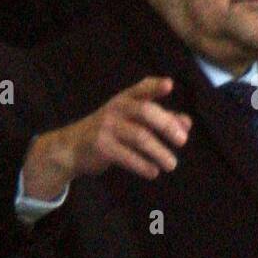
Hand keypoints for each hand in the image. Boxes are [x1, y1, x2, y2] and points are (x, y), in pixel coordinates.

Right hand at [22, 77, 190, 199]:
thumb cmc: (108, 132)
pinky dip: (143, 165)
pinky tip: (153, 172)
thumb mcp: (130, 121)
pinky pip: (127, 156)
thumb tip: (187, 124)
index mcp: (124, 99)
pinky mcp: (101, 147)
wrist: (70, 148)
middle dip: (167, 125)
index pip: (141, 88)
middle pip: (146, 112)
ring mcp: (107, 127)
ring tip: (171, 164)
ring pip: (140, 137)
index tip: (169, 85)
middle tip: (182, 141)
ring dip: (159, 152)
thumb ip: (159, 120)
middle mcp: (116, 109)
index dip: (155, 86)